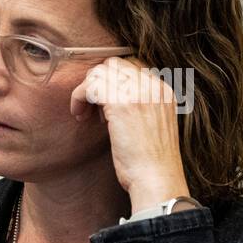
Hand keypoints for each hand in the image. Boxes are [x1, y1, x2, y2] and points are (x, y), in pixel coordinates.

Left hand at [70, 56, 190, 211]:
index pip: (131, 66)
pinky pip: (90, 86)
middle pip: (113, 64)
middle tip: (93, 110)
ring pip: (100, 71)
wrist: (156, 178)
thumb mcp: (150, 126)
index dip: (112, 83)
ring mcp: (139, 92)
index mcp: (164, 90)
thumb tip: (108, 99)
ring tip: (86, 115)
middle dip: (97, 83)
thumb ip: (137, 106)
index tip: (105, 107)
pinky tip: (81, 116)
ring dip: (86, 90)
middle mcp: (154, 86)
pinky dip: (79, 98)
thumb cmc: (149, 162)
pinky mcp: (121, 104)